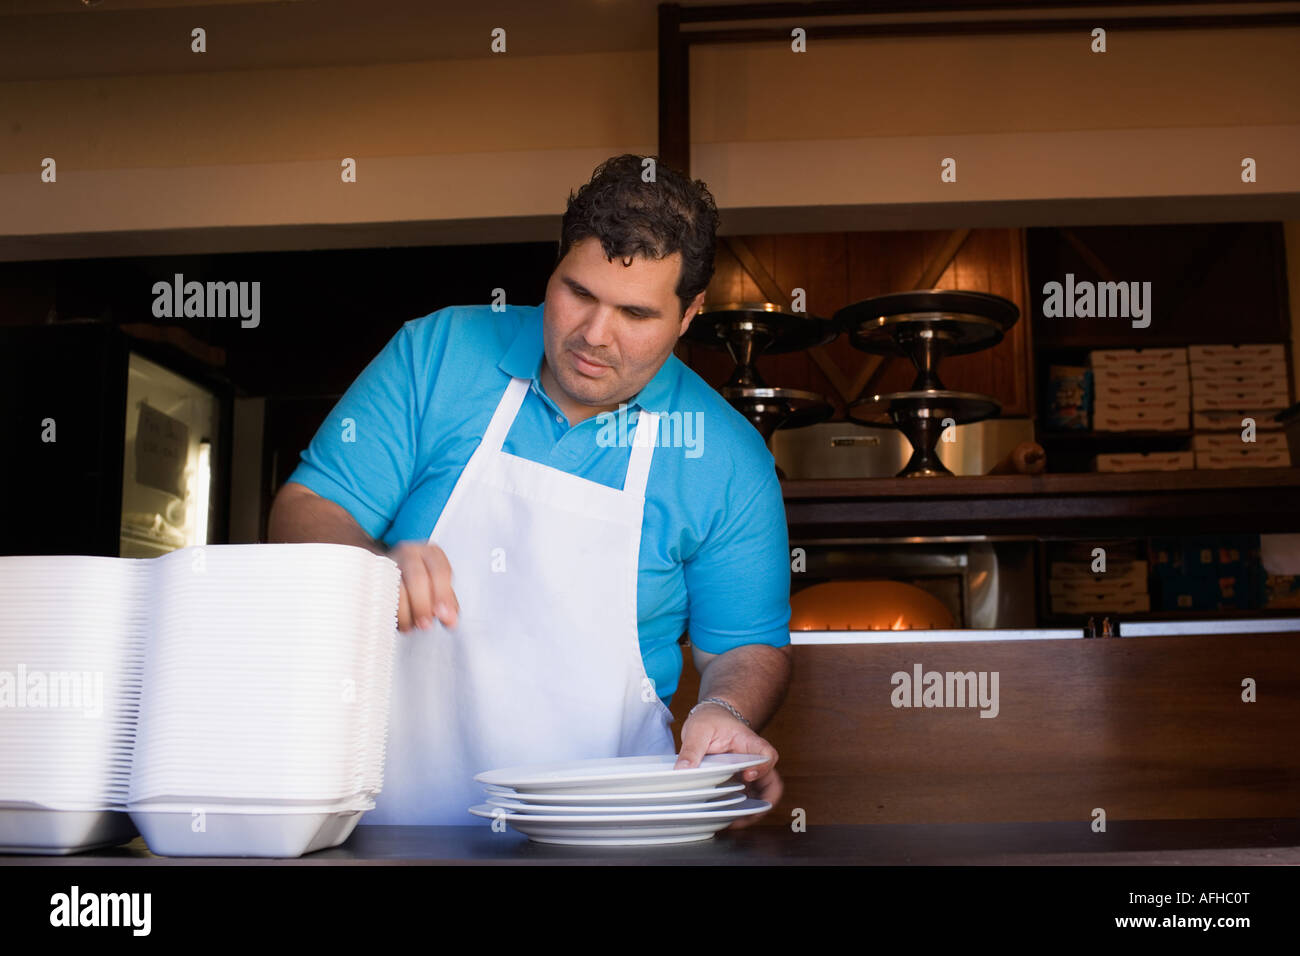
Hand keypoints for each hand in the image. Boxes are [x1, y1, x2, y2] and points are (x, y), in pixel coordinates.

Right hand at [385, 541, 458, 631]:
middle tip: (425, 624)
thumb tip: (450, 620)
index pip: (440, 572)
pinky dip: (389, 610)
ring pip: (396, 587)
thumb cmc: (419, 579)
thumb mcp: (438, 586)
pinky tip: (396, 619)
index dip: (443, 596)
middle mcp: (411, 553)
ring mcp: (390, 561)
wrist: (390, 568)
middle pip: (417, 578)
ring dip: (404, 612)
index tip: (443, 615)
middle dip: (422, 606)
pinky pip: (380, 594)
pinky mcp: (374, 574)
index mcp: (432, 554)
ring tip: (410, 625)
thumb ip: (448, 603)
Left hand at [675, 701, 781, 828]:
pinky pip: (746, 797)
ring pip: (761, 793)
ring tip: (736, 822)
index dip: (762, 767)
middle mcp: (753, 759)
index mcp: (748, 742)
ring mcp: (747, 771)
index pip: (767, 754)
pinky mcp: (739, 780)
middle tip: (747, 814)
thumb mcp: (698, 730)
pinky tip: (727, 817)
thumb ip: (691, 750)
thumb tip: (683, 770)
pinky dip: (740, 809)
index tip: (748, 775)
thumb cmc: (710, 720)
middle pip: (772, 780)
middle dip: (764, 801)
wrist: (710, 717)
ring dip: (753, 809)